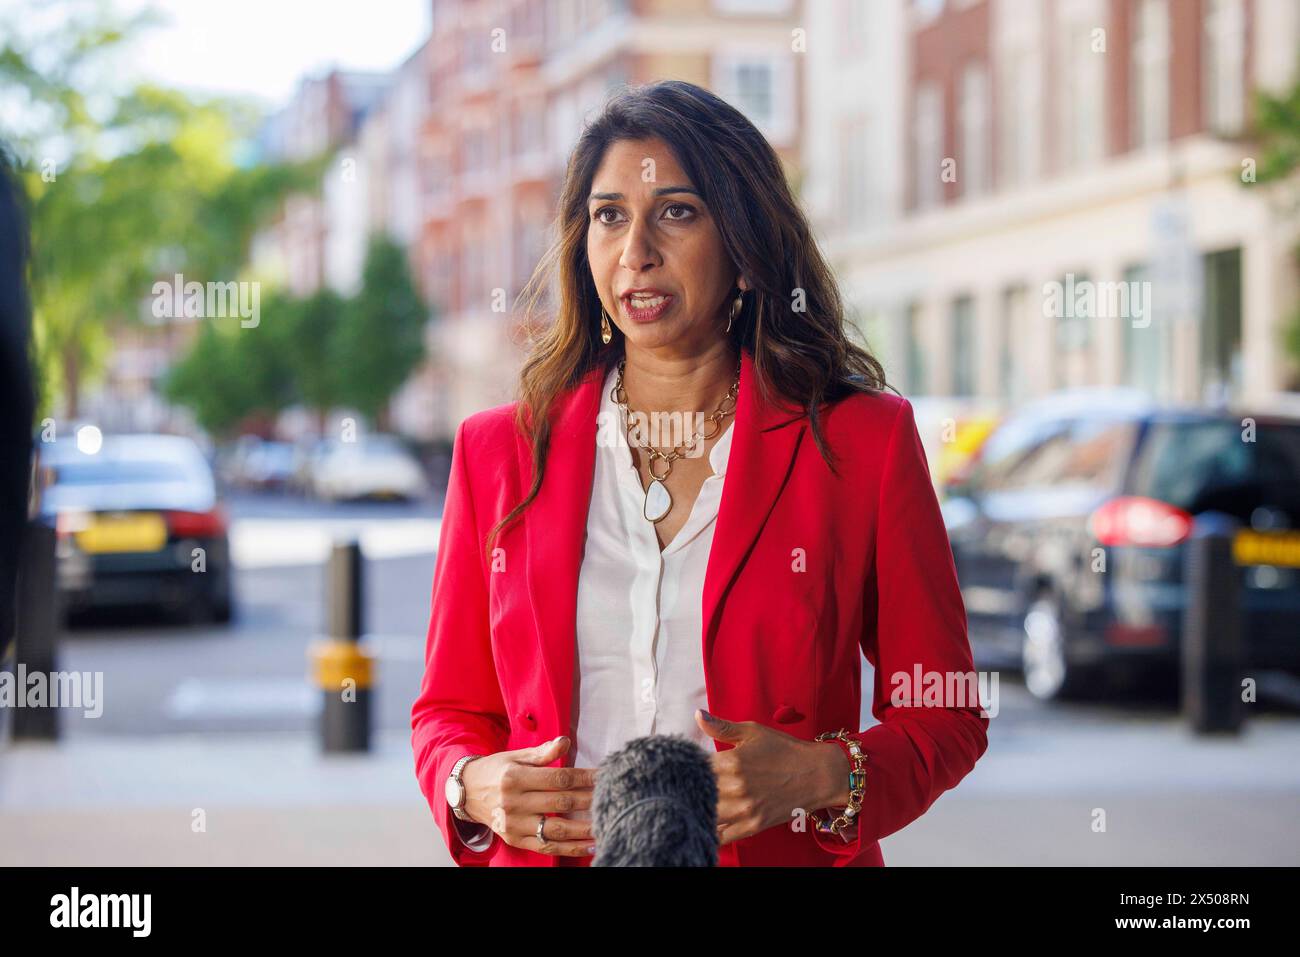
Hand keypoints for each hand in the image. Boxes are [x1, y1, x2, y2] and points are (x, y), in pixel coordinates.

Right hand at [461, 736, 598, 856]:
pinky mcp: (515, 839)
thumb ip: (543, 752)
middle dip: (590, 801)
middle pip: (561, 803)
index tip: (604, 776)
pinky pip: (547, 846)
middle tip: (613, 798)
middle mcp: (513, 803)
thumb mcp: (516, 756)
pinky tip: (590, 845)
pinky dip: (570, 848)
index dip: (584, 777)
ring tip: (606, 824)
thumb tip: (565, 741)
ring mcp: (513, 824)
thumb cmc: (497, 770)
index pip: (558, 778)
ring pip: (556, 829)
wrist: (467, 792)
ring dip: (584, 829)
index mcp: (515, 778)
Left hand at [695, 709, 843, 844]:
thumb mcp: (753, 732)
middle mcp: (736, 787)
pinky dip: (709, 832)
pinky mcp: (753, 826)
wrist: (818, 774)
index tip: (680, 767)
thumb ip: (721, 726)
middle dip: (687, 789)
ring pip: (705, 815)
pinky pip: (721, 836)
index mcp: (732, 761)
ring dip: (696, 809)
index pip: (694, 768)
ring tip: (690, 803)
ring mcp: (744, 809)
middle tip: (682, 786)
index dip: (685, 768)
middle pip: (696, 793)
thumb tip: (697, 715)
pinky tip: (703, 824)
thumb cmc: (785, 750)